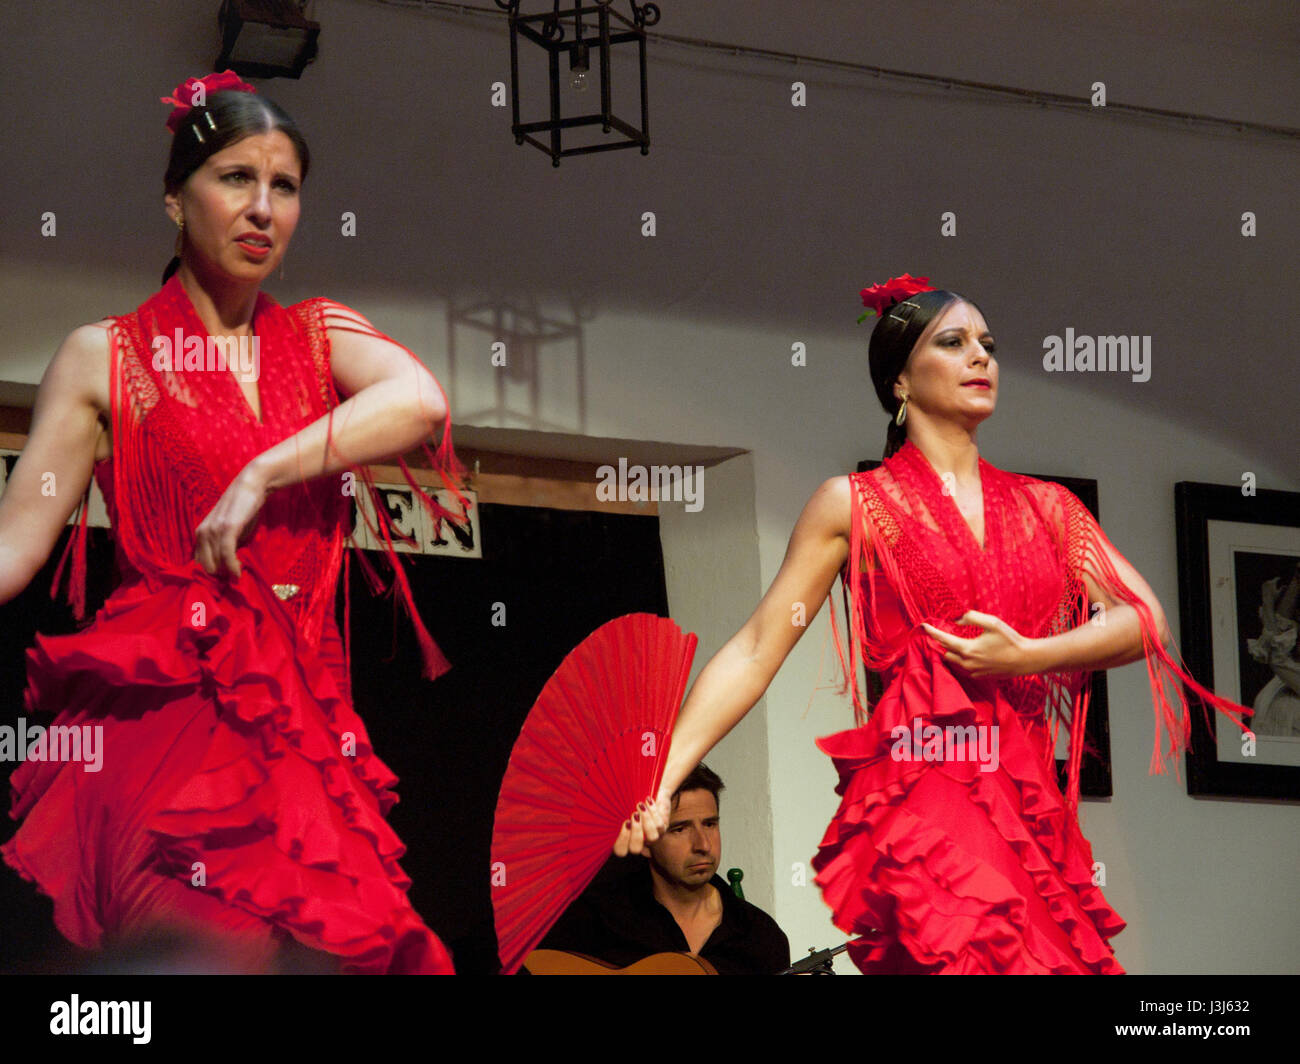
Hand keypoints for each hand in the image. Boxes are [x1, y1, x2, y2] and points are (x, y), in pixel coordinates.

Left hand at [194, 461, 269, 578]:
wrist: (252, 486)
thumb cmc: (244, 509)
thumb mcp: (232, 532)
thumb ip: (226, 547)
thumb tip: (227, 569)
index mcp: (200, 534)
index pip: (198, 563)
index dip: (211, 574)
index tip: (224, 582)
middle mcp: (202, 533)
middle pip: (204, 566)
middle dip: (217, 577)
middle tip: (232, 582)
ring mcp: (213, 531)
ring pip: (214, 563)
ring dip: (226, 575)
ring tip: (237, 578)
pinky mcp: (226, 529)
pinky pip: (225, 555)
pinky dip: (232, 568)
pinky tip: (238, 574)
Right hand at [612, 788, 670, 857]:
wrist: (649, 787)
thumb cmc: (629, 798)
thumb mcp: (619, 805)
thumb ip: (612, 813)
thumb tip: (603, 811)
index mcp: (624, 839)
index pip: (620, 850)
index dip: (622, 840)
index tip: (625, 822)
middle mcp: (638, 841)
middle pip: (636, 848)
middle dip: (635, 832)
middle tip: (634, 815)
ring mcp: (651, 836)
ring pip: (652, 838)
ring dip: (646, 820)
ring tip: (640, 806)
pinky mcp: (662, 828)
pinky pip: (659, 824)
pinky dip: (653, 811)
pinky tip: (647, 800)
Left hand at [922, 610, 1036, 677]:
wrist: (1026, 659)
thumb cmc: (1010, 639)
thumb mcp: (992, 623)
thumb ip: (971, 618)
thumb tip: (956, 619)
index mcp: (968, 649)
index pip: (943, 640)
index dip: (932, 632)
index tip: (923, 625)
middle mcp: (967, 663)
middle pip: (946, 652)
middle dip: (943, 643)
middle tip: (945, 632)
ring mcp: (973, 672)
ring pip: (954, 662)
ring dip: (952, 652)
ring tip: (957, 642)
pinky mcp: (980, 676)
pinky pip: (963, 668)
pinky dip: (961, 660)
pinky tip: (969, 653)